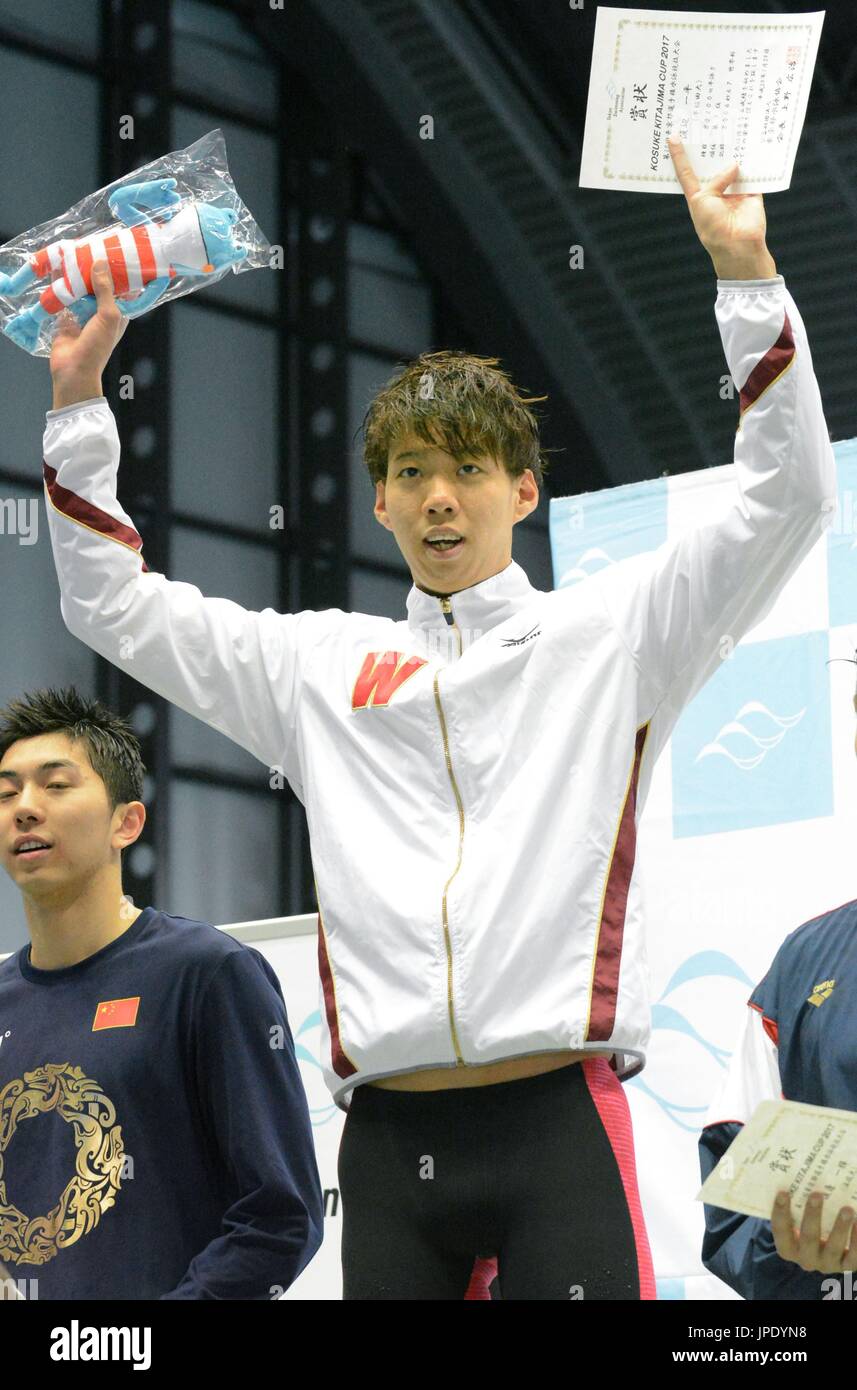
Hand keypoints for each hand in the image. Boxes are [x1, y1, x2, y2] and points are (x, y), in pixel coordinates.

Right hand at [50, 261, 127, 407]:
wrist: (73, 369)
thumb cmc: (97, 346)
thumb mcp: (108, 316)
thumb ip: (105, 290)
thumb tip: (101, 262)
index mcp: (119, 313)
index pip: (125, 289)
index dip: (124, 273)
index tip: (122, 253)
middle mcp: (103, 310)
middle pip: (102, 285)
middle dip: (98, 269)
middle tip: (93, 246)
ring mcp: (84, 312)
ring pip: (83, 288)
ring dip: (79, 274)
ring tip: (76, 252)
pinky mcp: (67, 314)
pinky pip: (65, 295)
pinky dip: (62, 284)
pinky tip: (59, 268)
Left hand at [668, 135, 776, 279]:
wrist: (737, 244)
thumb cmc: (713, 226)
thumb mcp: (704, 200)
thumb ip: (717, 179)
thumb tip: (735, 164)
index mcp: (699, 195)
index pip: (686, 172)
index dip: (678, 155)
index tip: (672, 137)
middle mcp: (716, 191)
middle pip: (711, 165)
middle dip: (709, 147)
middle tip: (705, 122)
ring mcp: (734, 190)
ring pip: (733, 165)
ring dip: (732, 150)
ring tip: (729, 124)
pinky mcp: (752, 191)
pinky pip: (754, 173)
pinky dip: (754, 160)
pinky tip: (752, 140)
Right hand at [771, 1190, 856, 1273]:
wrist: (827, 1252)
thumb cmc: (808, 1226)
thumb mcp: (798, 1220)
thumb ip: (796, 1204)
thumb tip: (797, 1173)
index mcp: (788, 1247)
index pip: (780, 1230)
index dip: (780, 1212)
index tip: (783, 1192)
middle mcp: (805, 1259)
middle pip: (808, 1239)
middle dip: (812, 1216)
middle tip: (817, 1194)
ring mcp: (826, 1264)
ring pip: (832, 1248)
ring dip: (840, 1228)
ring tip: (847, 1209)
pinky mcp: (846, 1266)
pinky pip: (853, 1257)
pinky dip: (856, 1240)